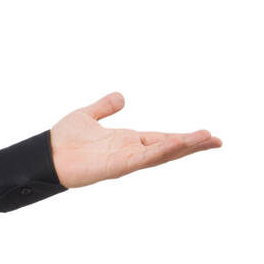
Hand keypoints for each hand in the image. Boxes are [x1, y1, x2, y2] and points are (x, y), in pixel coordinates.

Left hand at [50, 91, 221, 189]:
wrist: (45, 155)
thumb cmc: (63, 140)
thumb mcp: (88, 116)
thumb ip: (105, 107)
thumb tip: (122, 96)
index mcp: (127, 140)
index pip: (162, 138)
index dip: (184, 138)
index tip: (208, 136)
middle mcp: (130, 151)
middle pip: (168, 148)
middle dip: (193, 145)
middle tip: (218, 141)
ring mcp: (125, 160)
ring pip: (161, 154)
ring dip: (183, 147)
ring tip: (207, 140)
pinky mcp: (116, 166)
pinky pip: (142, 158)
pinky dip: (160, 151)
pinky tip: (175, 144)